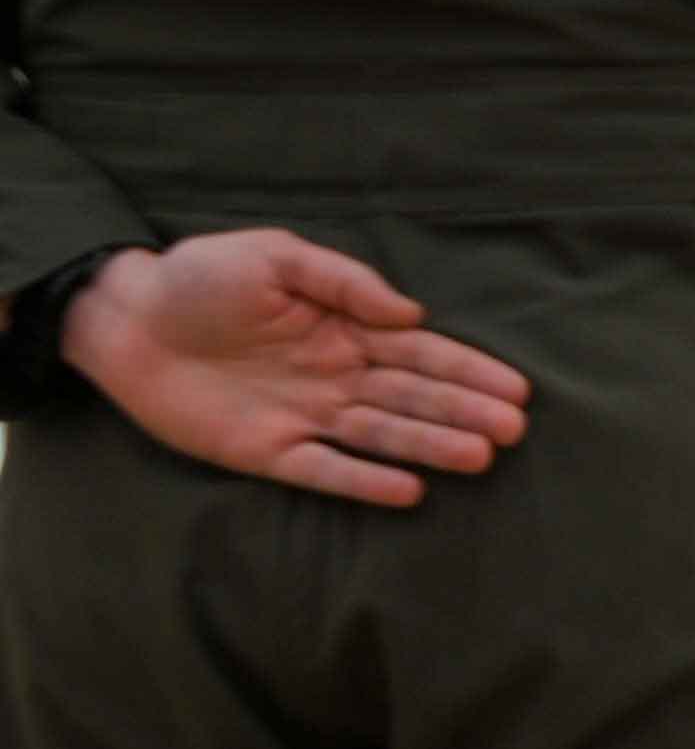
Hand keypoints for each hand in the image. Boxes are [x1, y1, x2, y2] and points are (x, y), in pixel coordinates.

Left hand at [63, 233, 528, 505]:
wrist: (123, 320)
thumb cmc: (198, 279)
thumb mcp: (273, 256)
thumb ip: (341, 280)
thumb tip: (411, 313)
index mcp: (343, 330)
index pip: (420, 353)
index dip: (468, 370)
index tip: (516, 389)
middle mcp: (335, 377)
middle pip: (412, 397)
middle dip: (464, 411)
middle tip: (514, 429)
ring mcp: (303, 416)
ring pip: (379, 435)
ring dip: (428, 446)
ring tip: (479, 457)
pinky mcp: (266, 451)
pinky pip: (322, 471)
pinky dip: (363, 482)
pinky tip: (407, 492)